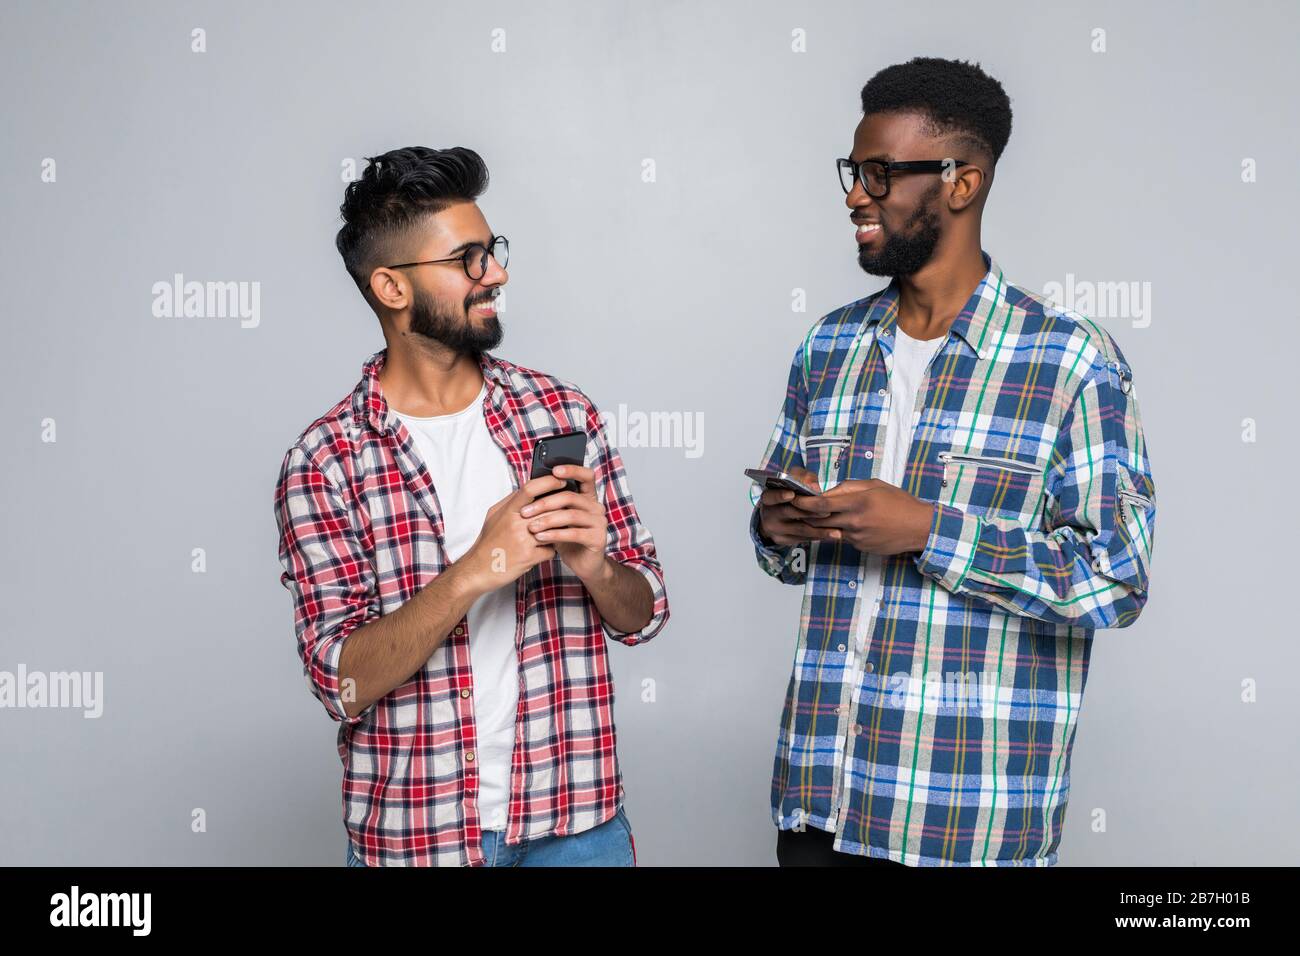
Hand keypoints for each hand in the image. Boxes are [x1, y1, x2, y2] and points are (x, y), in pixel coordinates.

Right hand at [460, 479, 560, 593]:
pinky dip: (550, 550)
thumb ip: (511, 502)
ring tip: (559, 531)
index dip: (549, 482)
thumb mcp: (494, 516)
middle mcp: (516, 523)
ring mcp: (523, 540)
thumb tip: (529, 489)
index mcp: (508, 511)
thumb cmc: (488, 542)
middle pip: (549, 507)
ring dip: (559, 530)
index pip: (531, 488)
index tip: (561, 480)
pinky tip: (543, 551)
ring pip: (554, 528)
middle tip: (569, 509)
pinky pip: (551, 550)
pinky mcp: (529, 557)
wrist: (477, 569)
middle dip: (562, 508)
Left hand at [518, 464, 609, 581]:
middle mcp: (596, 507)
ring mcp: (599, 523)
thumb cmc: (568, 538)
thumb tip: (530, 486)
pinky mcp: (598, 539)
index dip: (572, 470)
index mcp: (588, 497)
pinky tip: (540, 537)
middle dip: (544, 503)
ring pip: (571, 515)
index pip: (586, 476)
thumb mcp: (558, 517)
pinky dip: (555, 534)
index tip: (554, 470)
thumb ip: (552, 502)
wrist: (583, 564)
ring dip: (547, 520)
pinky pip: (574, 533)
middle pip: (570, 497)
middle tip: (524, 512)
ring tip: (531, 527)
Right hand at [757, 466, 839, 546]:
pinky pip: (802, 539)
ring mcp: (775, 529)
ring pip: (799, 529)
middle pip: (789, 513)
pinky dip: (817, 537)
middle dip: (810, 512)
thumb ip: (803, 478)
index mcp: (768, 498)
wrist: (775, 516)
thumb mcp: (793, 480)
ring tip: (836, 532)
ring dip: (819, 531)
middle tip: (827, 512)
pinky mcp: (782, 540)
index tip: (792, 494)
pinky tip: (830, 535)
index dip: (780, 495)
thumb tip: (813, 487)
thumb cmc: (788, 494)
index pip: (771, 496)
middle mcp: (769, 514)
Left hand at [787, 479, 935, 554]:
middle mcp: (854, 521)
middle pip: (819, 520)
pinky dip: (838, 531)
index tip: (794, 498)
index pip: (822, 503)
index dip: (804, 502)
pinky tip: (844, 525)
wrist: (919, 528)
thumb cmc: (899, 503)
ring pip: (829, 531)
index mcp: (858, 502)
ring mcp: (857, 537)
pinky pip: (843, 538)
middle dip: (805, 515)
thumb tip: (829, 490)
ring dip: (820, 525)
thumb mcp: (875, 485)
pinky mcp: (860, 547)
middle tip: (794, 508)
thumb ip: (849, 487)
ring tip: (814, 516)